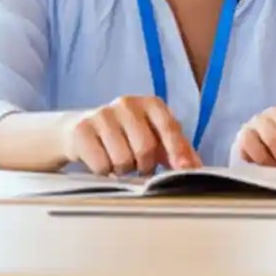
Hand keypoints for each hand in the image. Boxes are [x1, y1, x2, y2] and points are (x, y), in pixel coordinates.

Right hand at [62, 96, 199, 175]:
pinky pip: (101, 165)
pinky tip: (101, 161)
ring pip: (123, 160)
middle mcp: (127, 103)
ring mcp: (103, 114)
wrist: (79, 131)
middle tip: (138, 166)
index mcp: (150, 104)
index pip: (169, 126)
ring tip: (118, 161)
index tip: (184, 169)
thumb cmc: (124, 136)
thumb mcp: (153, 137)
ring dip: (123, 170)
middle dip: (144, 166)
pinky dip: (104, 171)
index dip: (177, 150)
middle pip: (145, 147)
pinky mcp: (82, 129)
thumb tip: (196, 168)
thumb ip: (177, 150)